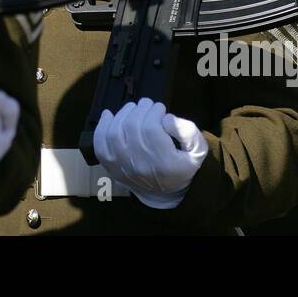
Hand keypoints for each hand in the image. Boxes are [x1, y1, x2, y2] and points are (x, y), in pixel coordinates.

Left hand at [92, 98, 207, 209]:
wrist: (162, 192)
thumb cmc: (180, 167)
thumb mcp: (197, 152)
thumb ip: (189, 133)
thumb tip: (167, 119)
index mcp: (164, 163)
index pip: (151, 128)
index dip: (154, 112)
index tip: (160, 108)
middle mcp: (140, 165)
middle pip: (132, 127)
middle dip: (140, 109)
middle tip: (147, 104)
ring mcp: (122, 166)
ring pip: (115, 132)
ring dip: (123, 113)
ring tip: (134, 108)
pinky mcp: (110, 166)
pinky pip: (100, 143)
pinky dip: (102, 126)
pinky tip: (109, 115)